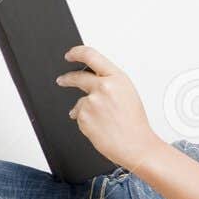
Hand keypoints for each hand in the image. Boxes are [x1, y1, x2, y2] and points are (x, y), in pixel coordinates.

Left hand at [57, 45, 159, 169]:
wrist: (136, 146)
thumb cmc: (136, 125)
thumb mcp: (129, 96)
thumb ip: (111, 84)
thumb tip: (94, 82)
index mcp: (118, 79)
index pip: (91, 56)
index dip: (77, 53)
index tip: (71, 55)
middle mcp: (104, 87)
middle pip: (77, 76)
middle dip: (67, 78)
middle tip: (63, 80)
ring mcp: (92, 101)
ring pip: (80, 101)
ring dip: (85, 110)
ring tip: (102, 121)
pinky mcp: (83, 116)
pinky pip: (79, 116)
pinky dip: (87, 122)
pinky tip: (100, 127)